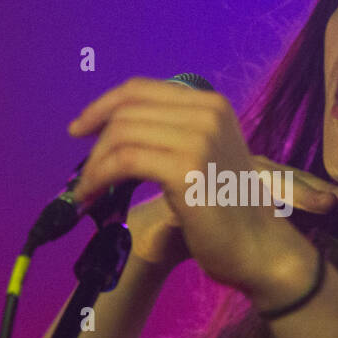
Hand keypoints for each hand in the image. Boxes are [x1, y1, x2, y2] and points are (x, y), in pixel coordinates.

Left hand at [67, 78, 337, 295]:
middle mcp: (206, 113)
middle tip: (83, 176)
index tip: (79, 130)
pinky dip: (99, 178)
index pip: (139, 89)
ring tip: (86, 192)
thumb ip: (170, 135)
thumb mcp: (203, 156)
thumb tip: (111, 134)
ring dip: (93, 166)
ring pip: (121, 136)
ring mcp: (198, 138)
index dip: (102, 106)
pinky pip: (124, 162)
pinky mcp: (185, 168)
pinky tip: (92, 197)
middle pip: (126, 112)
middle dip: (95, 144)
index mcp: (210, 105)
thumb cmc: (227, 211)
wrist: (258, 248)